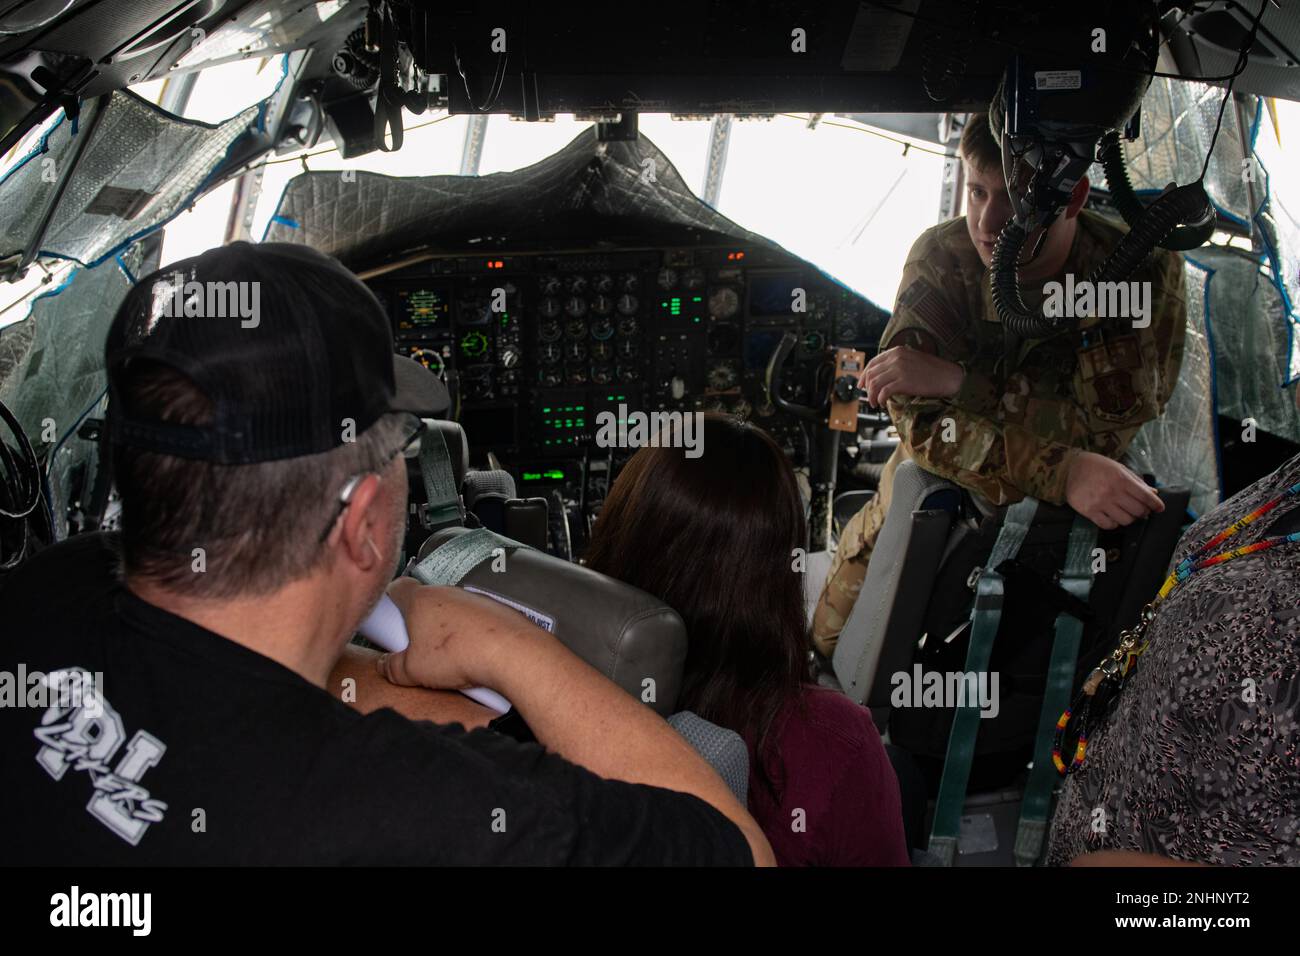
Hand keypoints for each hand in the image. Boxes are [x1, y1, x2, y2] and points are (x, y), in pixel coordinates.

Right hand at [377, 578, 535, 690]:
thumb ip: (393, 667)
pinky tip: (474, 656)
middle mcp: (448, 593)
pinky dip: (472, 635)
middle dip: (420, 624)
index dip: (390, 601)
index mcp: (421, 600)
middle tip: (418, 649)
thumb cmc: (461, 654)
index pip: (397, 587)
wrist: (511, 653)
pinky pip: (476, 621)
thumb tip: (386, 666)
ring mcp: (474, 599)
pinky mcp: (495, 610)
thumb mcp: (413, 670)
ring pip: (452, 612)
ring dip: (448, 631)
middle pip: (426, 602)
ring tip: (449, 658)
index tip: (388, 619)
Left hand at [859, 346, 963, 406]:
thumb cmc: (932, 371)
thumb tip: (880, 376)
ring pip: (874, 384)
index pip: (872, 363)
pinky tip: (883, 403)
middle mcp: (896, 358)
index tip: (862, 385)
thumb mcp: (911, 360)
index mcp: (897, 351)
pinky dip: (880, 399)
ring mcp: (899, 369)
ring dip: (872, 396)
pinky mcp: (903, 381)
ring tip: (875, 403)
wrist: (948, 376)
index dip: (864, 375)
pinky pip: (883, 392)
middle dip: (867, 388)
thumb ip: (896, 364)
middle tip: (869, 397)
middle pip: (871, 374)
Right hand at [1064, 452, 1164, 529]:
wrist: (1070, 467)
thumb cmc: (1097, 466)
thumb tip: (1153, 493)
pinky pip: (1108, 525)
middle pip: (1138, 511)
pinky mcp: (1089, 511)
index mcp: (1121, 479)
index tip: (1159, 508)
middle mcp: (1112, 492)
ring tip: (1125, 512)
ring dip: (1129, 518)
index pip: (1145, 497)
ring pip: (1125, 520)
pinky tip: (1112, 516)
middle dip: (1143, 512)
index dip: (1156, 504)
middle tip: (1140, 510)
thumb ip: (1136, 481)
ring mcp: (1100, 503)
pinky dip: (1114, 523)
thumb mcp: (1119, 468)